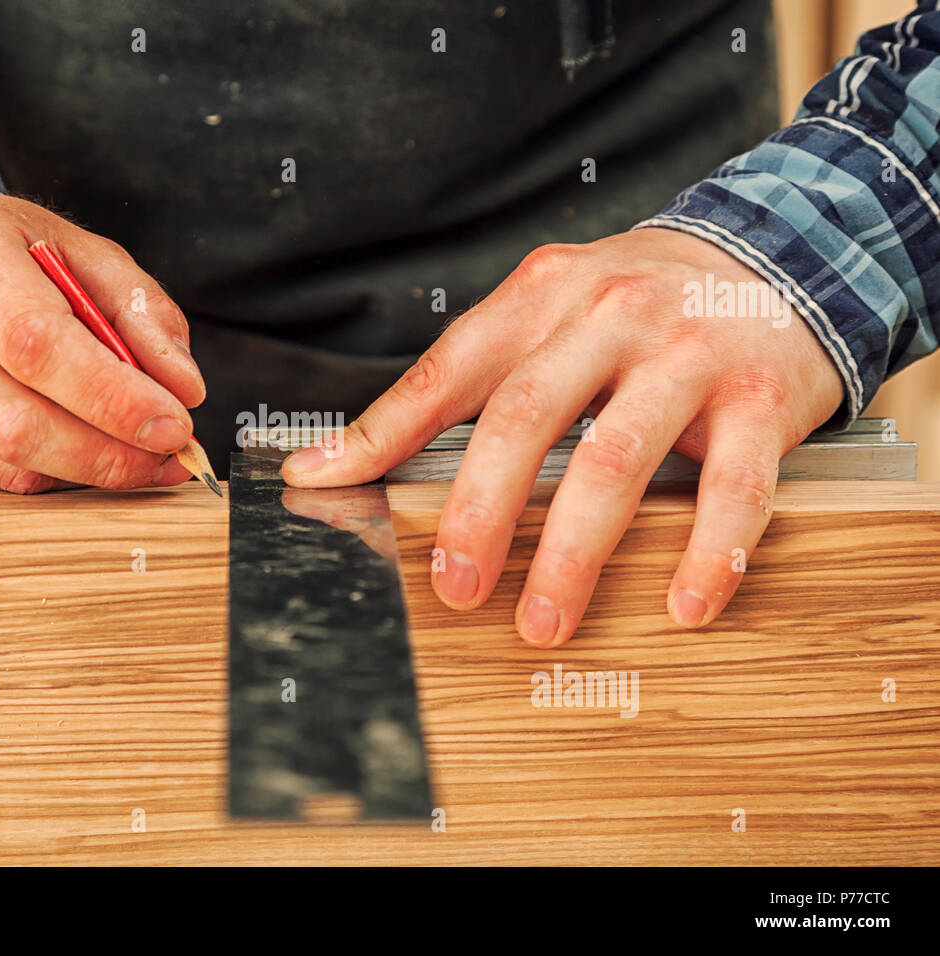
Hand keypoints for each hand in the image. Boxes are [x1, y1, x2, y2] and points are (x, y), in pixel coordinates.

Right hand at [0, 195, 204, 491]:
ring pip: (4, 467)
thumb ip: (142, 314)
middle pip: (17, 424)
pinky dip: (40, 477)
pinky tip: (62, 447)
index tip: (173, 425)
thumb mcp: (81, 254)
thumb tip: (183, 390)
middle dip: (109, 454)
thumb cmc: (4, 260)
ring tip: (127, 451)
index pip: (36, 344)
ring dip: (83, 472)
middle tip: (165, 457)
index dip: (112, 397)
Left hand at [282, 228, 843, 645]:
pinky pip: (735, 486)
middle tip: (453, 587)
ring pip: (618, 457)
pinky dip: (710, 551)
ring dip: (574, 551)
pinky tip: (685, 604)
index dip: (381, 431)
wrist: (778, 258)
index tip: (319, 485)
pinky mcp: (762, 398)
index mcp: (542, 297)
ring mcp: (688, 353)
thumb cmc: (635, 309)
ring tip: (543, 622)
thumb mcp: (546, 315)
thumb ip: (461, 379)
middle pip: (526, 416)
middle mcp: (610, 315)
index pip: (448, 370)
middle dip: (481, 509)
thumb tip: (346, 455)